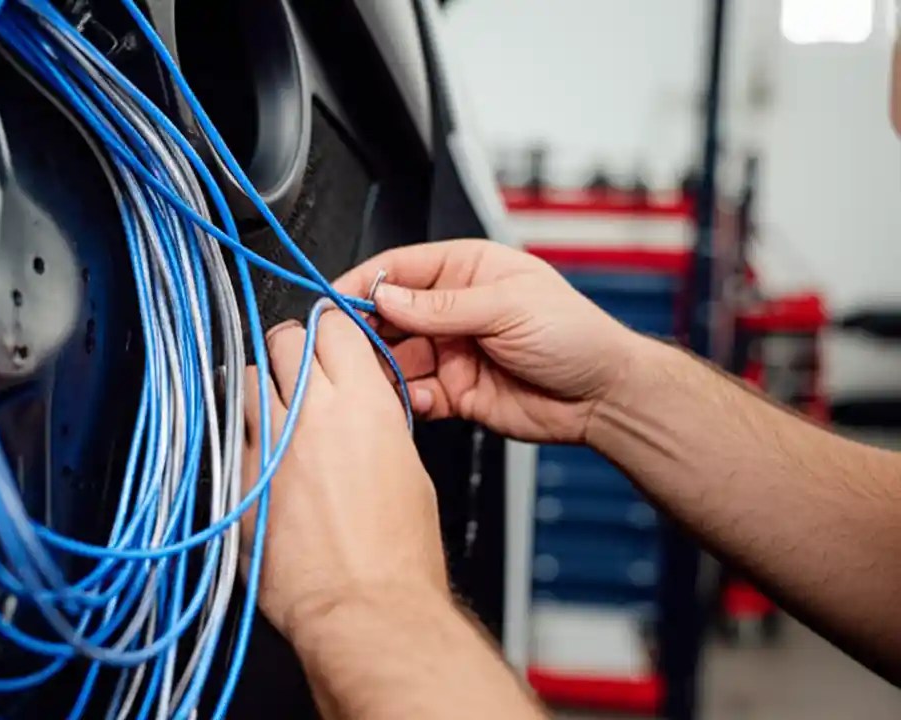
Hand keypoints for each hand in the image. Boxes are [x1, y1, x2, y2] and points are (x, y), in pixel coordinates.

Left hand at [241, 310, 448, 642]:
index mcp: (362, 404)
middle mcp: (309, 414)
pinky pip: (227, 437)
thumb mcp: (407, 465)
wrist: (365, 608)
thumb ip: (373, 420)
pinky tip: (254, 462)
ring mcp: (267, 444)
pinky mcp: (237, 479)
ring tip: (268, 415)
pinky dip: (239, 441)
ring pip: (242, 380)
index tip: (327, 340)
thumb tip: (356, 403)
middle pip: (283, 340)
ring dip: (256, 390)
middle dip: (289, 350)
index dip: (331, 329)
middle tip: (295, 372)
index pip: (333, 326)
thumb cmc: (397, 553)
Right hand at [336, 239, 644, 443]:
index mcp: (466, 271)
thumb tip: (385, 295)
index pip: (399, 269)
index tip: (334, 300)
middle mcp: (453, 309)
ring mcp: (452, 351)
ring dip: (384, 370)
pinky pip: (416, 394)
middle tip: (345, 347)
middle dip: (366, 331)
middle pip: (389, 316)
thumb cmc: (576, 335)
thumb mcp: (507, 307)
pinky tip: (418, 400)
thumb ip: (440, 306)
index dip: (364, 283)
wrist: (604, 397)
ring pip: (396, 358)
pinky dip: (409, 400)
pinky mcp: (455, 391)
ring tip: (377, 380)